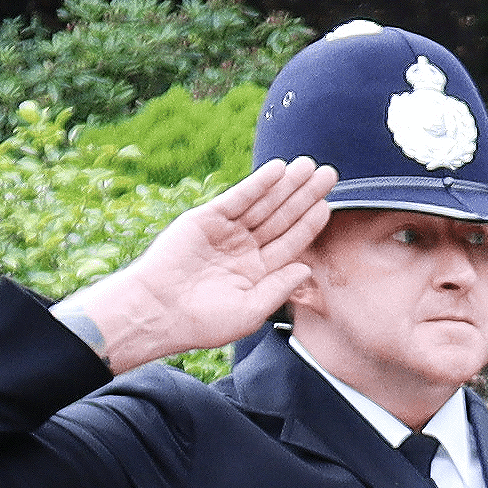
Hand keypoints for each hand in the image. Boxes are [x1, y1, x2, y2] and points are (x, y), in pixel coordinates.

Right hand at [70, 157, 339, 371]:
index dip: (309, 223)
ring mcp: (226, 232)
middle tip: (328, 174)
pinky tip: (278, 170)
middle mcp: (243, 248)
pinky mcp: (206, 219)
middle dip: (304, 196)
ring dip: (286, 184)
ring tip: (308, 165)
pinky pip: (238, 198)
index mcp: (257, 271)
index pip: (290, 242)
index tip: (326, 205)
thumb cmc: (203, 322)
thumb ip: (279, 288)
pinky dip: (258, 184)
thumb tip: (306, 268)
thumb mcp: (251, 311)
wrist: (158, 312)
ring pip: (263, 204)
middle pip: (282, 217)